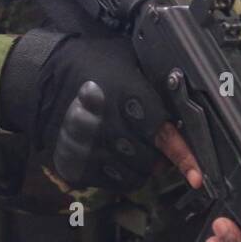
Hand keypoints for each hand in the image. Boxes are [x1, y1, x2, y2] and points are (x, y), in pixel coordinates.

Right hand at [34, 35, 169, 191]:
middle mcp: (111, 127)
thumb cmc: (89, 63)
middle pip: (152, 159)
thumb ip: (154, 80)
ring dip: (142, 166)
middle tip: (153, 140)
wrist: (43, 78)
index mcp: (127, 98)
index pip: (163, 134)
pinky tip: (117, 155)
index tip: (197, 172)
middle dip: (159, 153)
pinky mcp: (79, 165)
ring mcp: (93, 149)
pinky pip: (114, 182)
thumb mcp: (127, 59)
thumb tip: (184, 94)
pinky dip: (123, 174)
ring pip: (136, 175)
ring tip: (133, 146)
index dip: (182, 153)